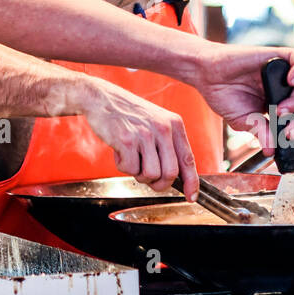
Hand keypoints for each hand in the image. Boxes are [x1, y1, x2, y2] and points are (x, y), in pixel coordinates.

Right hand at [79, 79, 199, 199]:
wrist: (102, 98)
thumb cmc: (129, 114)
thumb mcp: (156, 122)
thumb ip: (168, 145)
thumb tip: (176, 177)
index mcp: (174, 124)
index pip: (188, 159)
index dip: (192, 183)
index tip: (192, 197)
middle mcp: (163, 128)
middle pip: (171, 173)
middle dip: (159, 183)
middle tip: (148, 178)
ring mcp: (145, 134)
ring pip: (151, 175)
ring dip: (139, 174)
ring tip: (132, 159)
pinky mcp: (126, 140)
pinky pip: (130, 169)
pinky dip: (123, 166)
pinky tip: (120, 152)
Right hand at [189, 45, 293, 156]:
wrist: (206, 75)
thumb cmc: (223, 95)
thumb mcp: (243, 121)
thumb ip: (260, 132)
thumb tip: (271, 150)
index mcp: (277, 108)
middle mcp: (282, 91)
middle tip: (288, 133)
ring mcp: (280, 74)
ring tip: (279, 111)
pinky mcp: (276, 57)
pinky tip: (290, 81)